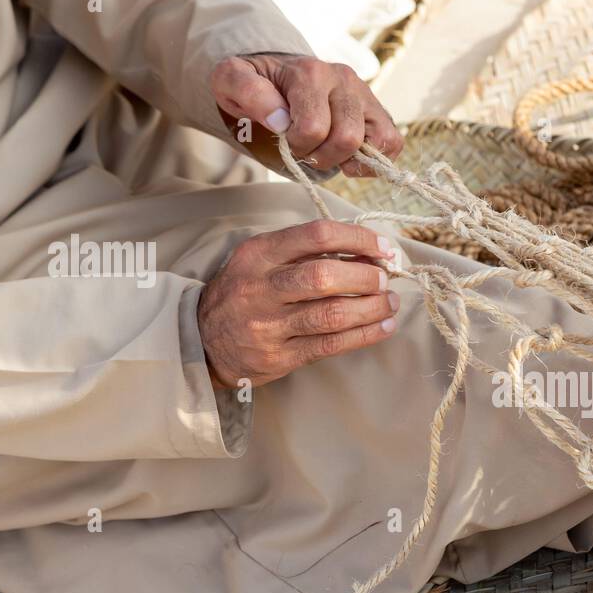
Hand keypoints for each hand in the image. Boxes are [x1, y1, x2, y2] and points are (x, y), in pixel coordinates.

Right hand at [199, 220, 399, 387]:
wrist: (201, 340)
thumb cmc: (244, 293)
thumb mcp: (260, 261)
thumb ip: (305, 253)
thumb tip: (367, 251)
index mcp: (258, 254)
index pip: (316, 235)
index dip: (357, 238)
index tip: (383, 247)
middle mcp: (260, 288)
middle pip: (324, 276)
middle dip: (365, 276)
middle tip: (385, 278)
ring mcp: (268, 325)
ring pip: (331, 314)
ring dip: (371, 308)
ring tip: (391, 303)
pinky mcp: (279, 357)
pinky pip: (331, 345)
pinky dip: (365, 334)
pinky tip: (384, 326)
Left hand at [209, 54, 402, 176]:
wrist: (278, 75)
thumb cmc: (257, 85)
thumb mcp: (232, 81)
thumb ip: (247, 92)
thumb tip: (280, 118)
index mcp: (310, 72)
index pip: (314, 127)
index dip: (297, 147)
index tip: (284, 141)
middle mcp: (344, 79)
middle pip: (347, 138)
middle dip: (321, 156)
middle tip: (304, 151)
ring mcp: (365, 95)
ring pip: (375, 142)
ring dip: (347, 159)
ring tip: (326, 152)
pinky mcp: (378, 111)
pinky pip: (392, 142)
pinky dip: (373, 160)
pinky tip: (349, 158)